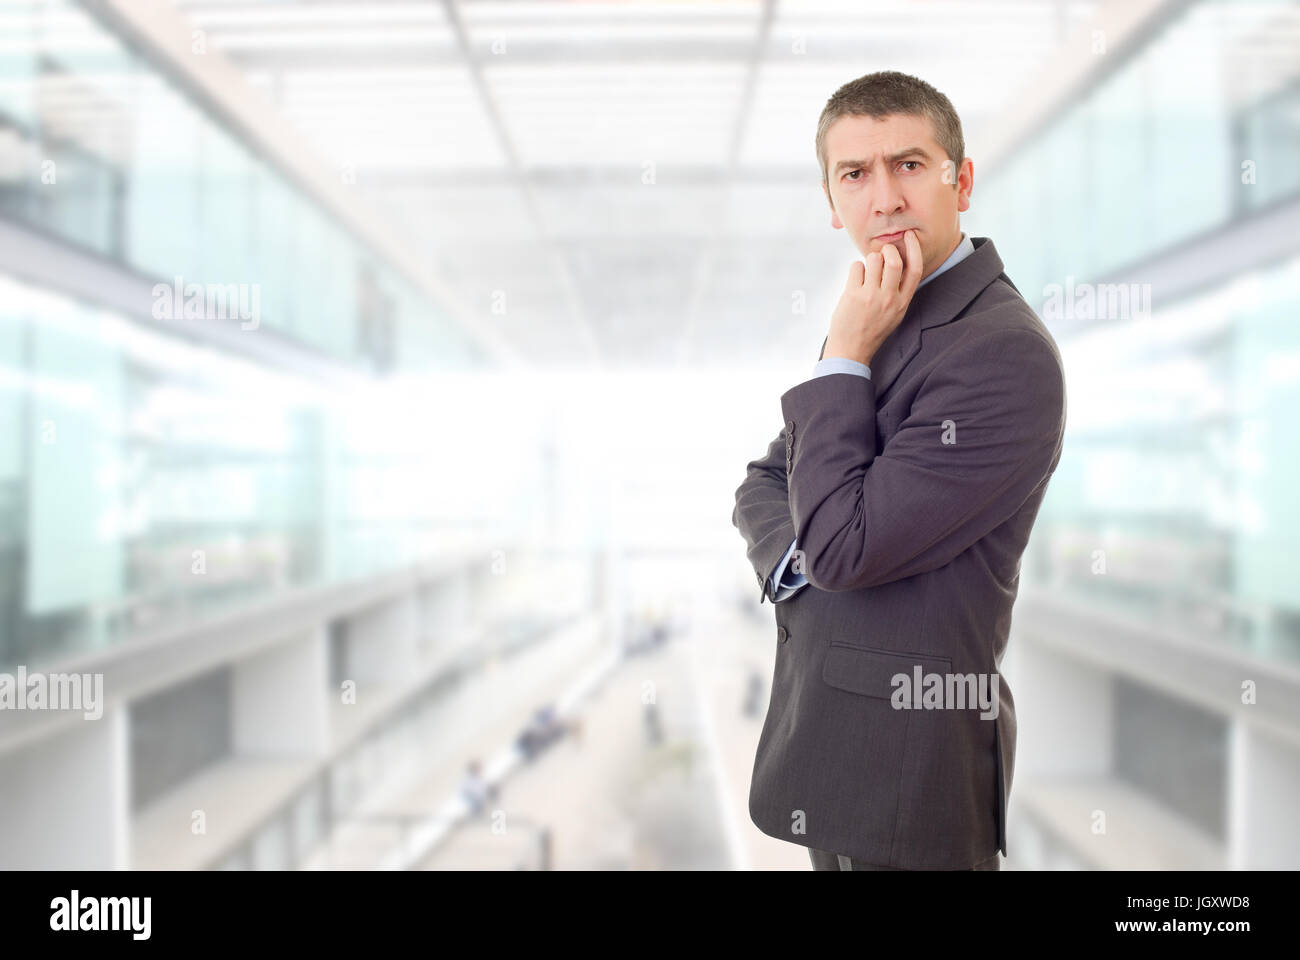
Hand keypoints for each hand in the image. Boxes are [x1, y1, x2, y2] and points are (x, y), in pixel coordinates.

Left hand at [824, 228, 922, 366]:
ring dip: (869, 260)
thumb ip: (899, 291)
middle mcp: (889, 299)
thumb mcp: (894, 313)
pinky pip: (856, 266)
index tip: (909, 236)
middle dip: (887, 250)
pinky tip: (855, 280)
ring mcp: (871, 297)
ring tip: (866, 272)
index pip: (915, 270)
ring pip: (874, 259)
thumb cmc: (872, 329)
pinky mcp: (853, 295)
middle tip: (881, 254)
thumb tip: (897, 262)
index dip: (914, 249)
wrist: (851, 350)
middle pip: (894, 260)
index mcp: (902, 302)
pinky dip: (856, 269)